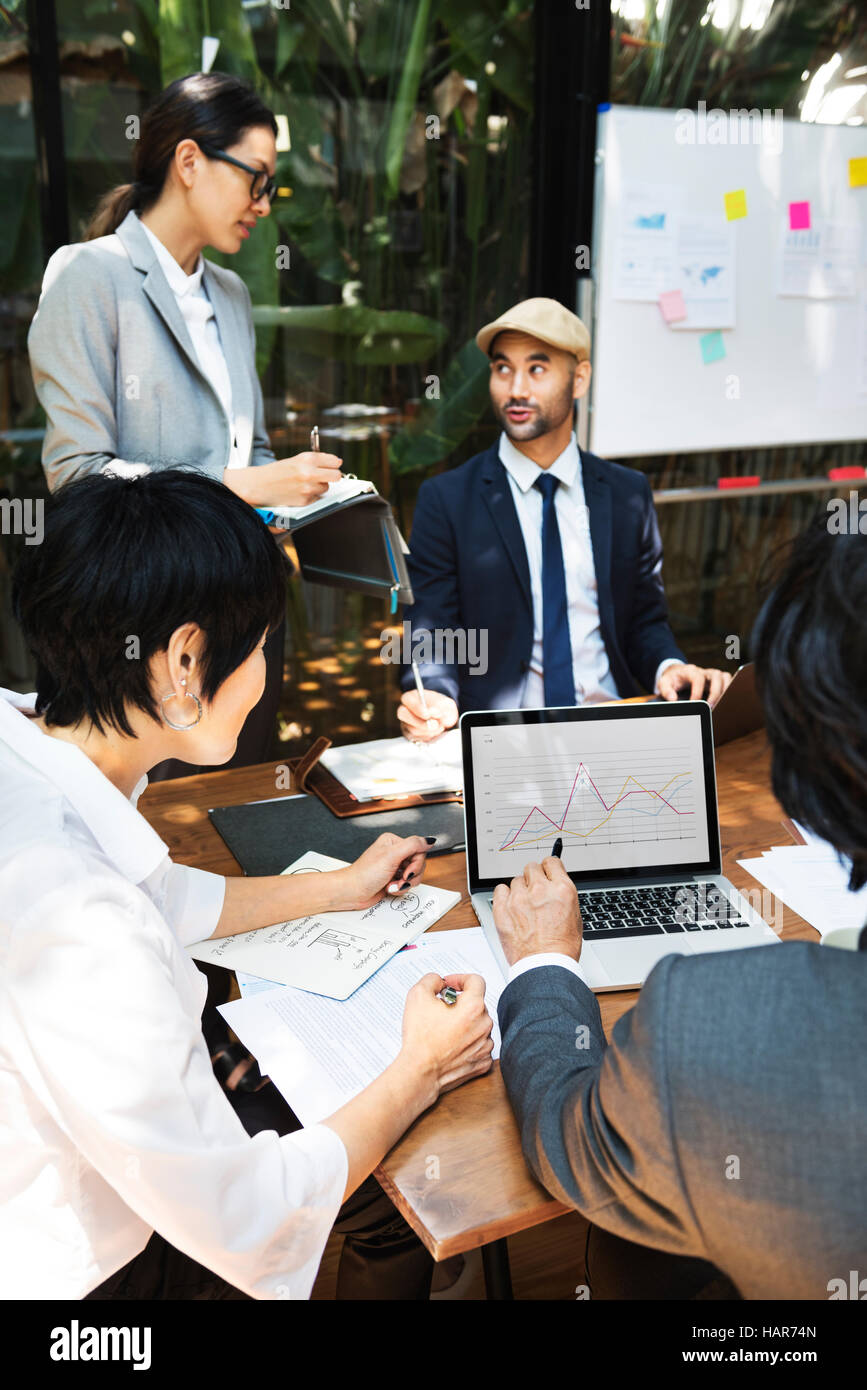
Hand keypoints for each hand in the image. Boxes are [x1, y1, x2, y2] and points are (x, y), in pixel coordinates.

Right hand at [226, 453, 343, 509]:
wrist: (259, 485)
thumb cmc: (277, 472)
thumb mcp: (296, 460)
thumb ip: (316, 461)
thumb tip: (337, 463)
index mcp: (308, 459)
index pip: (334, 462)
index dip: (334, 465)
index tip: (333, 466)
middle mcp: (310, 472)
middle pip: (336, 476)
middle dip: (333, 476)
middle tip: (326, 476)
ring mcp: (308, 488)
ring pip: (326, 488)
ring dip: (319, 486)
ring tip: (304, 484)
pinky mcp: (305, 501)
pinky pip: (317, 498)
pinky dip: (311, 496)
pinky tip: (299, 492)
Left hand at [330, 833, 432, 910]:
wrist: (352, 892)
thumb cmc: (365, 874)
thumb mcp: (391, 856)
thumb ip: (413, 845)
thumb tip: (429, 840)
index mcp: (393, 842)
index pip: (419, 850)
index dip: (416, 863)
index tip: (407, 871)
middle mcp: (395, 853)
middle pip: (418, 863)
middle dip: (410, 876)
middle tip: (400, 879)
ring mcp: (394, 867)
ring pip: (414, 875)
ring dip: (405, 884)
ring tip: (392, 885)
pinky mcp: (393, 879)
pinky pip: (407, 884)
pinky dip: (400, 889)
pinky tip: (389, 888)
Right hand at [397, 688, 458, 741]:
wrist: (444, 718)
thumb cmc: (442, 707)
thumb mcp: (445, 702)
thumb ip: (439, 705)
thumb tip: (431, 711)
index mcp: (411, 697)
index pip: (407, 699)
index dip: (416, 707)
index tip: (428, 714)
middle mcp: (405, 709)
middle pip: (403, 715)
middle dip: (421, 722)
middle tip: (435, 724)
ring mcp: (405, 723)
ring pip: (412, 730)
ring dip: (429, 730)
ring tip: (440, 726)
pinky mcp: (409, 735)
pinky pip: (416, 739)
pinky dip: (428, 737)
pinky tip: (435, 731)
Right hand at [399, 972, 493, 1103]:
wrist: (420, 1072)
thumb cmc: (420, 1038)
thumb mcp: (417, 995)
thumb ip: (432, 980)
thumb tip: (440, 982)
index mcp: (473, 1006)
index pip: (476, 981)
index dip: (460, 979)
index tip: (450, 986)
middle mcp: (484, 1025)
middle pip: (476, 1004)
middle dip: (460, 1004)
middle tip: (441, 1010)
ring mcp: (485, 1045)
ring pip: (478, 1025)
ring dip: (465, 1024)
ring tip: (444, 1030)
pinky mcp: (483, 1061)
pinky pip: (479, 1045)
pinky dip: (467, 1043)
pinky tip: (451, 1045)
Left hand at [492, 858, 581, 966]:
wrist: (544, 967)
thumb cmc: (561, 949)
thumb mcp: (575, 917)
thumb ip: (563, 896)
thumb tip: (555, 885)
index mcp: (562, 890)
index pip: (551, 862)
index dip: (548, 868)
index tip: (546, 873)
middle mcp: (540, 890)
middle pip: (531, 867)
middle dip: (534, 878)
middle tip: (535, 892)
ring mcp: (519, 899)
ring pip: (516, 880)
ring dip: (520, 890)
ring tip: (525, 908)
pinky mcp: (502, 909)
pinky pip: (500, 889)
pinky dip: (505, 896)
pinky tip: (511, 908)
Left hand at [657, 663, 731, 706]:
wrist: (678, 673)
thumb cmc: (673, 679)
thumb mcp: (664, 682)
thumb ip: (666, 690)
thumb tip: (673, 699)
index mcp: (691, 671)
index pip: (698, 678)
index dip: (697, 691)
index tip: (694, 703)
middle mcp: (704, 671)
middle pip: (716, 677)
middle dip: (715, 692)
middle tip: (711, 707)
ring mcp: (712, 675)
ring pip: (725, 677)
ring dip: (725, 690)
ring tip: (720, 705)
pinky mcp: (718, 680)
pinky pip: (728, 681)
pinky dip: (729, 689)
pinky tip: (725, 701)